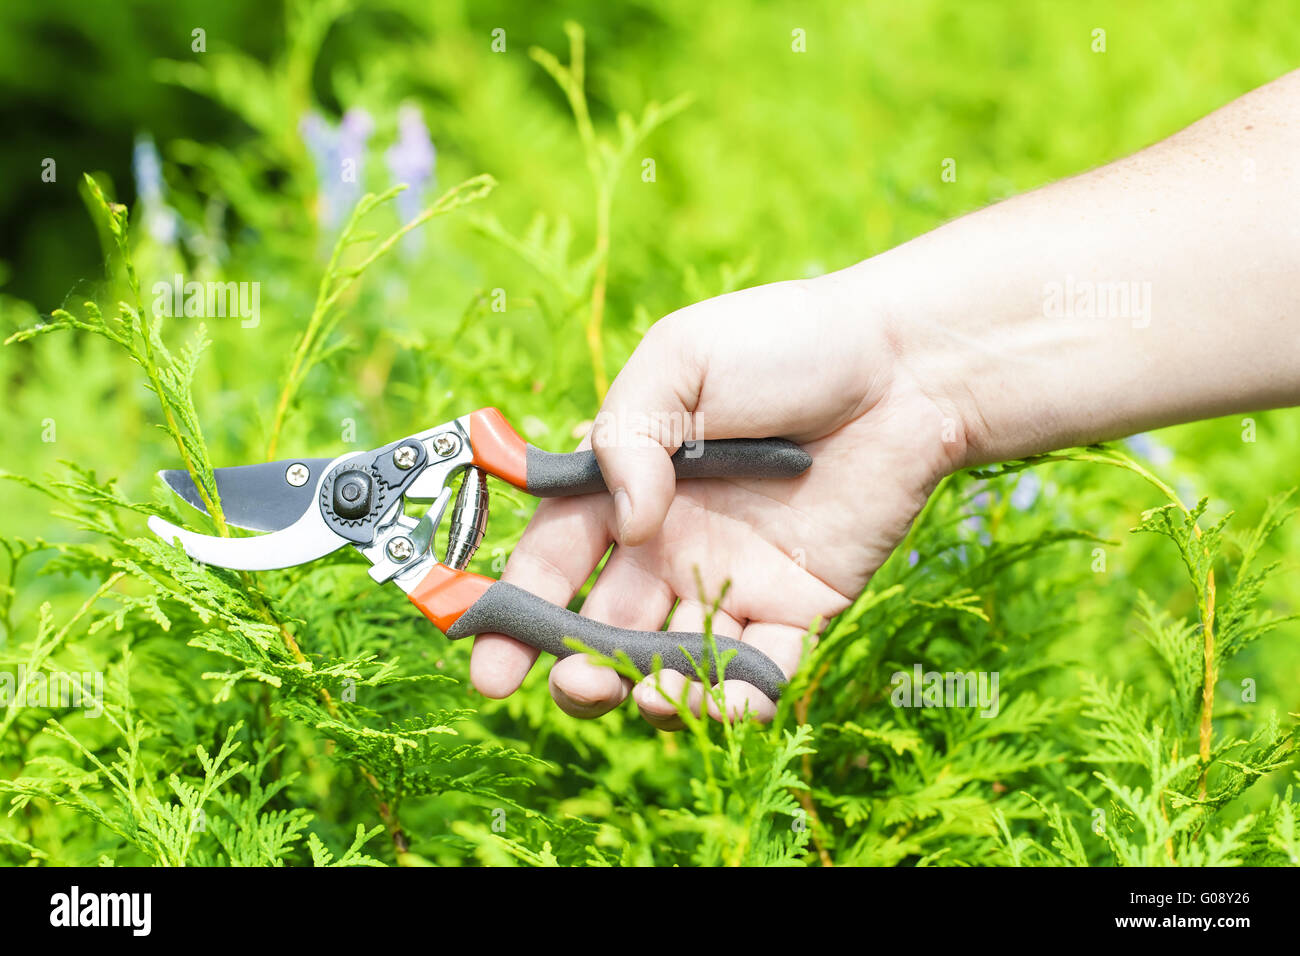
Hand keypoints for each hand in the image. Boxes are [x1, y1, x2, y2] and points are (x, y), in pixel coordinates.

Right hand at [469, 274, 966, 726]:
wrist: (904, 365)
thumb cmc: (786, 344)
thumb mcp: (683, 360)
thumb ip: (629, 433)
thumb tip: (627, 522)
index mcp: (629, 488)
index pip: (555, 560)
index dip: (515, 612)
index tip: (486, 662)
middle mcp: (670, 544)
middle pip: (604, 628)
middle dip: (577, 671)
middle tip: (575, 687)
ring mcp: (732, 581)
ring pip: (674, 664)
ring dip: (650, 695)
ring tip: (649, 695)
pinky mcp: (798, 607)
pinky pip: (758, 669)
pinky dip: (735, 699)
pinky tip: (722, 698)